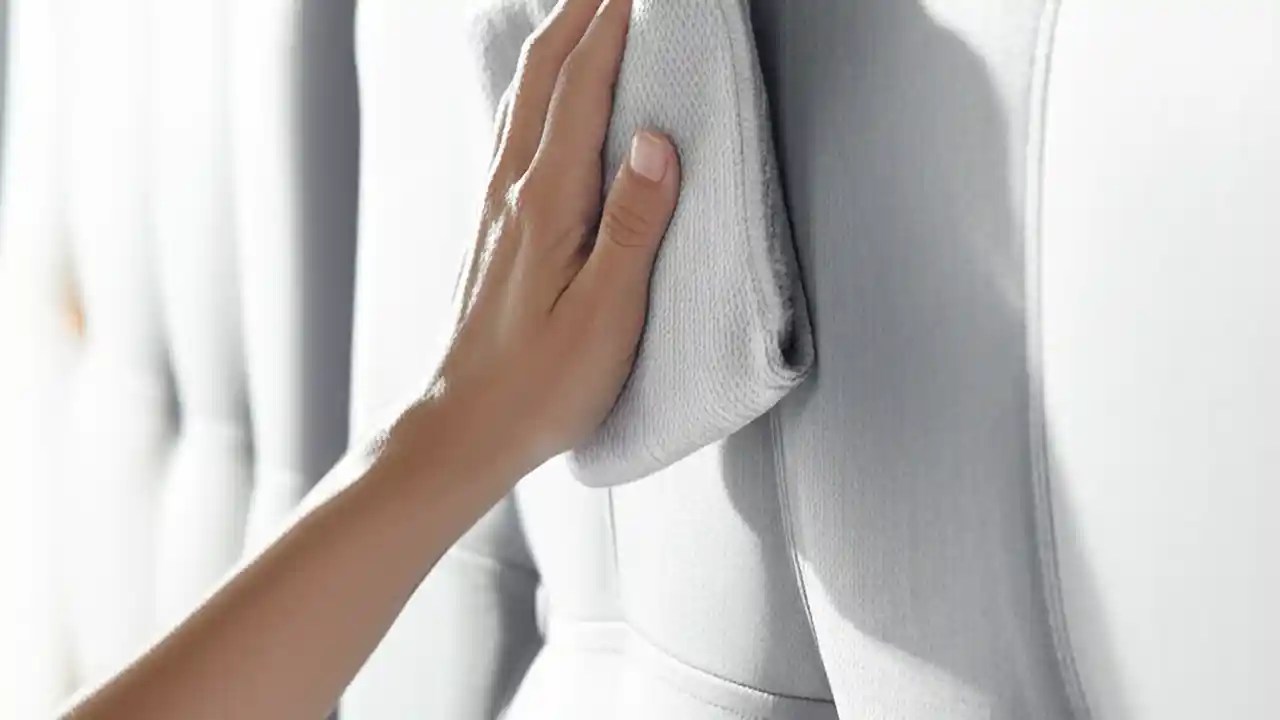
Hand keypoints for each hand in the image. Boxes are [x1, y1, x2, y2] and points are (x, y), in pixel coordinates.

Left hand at [426, 0, 680, 476]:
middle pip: (544, 72)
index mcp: (545, 202)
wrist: (463, 428)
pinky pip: (515, 127)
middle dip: (582, 10)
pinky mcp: (495, 225)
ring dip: (557, 39)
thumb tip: (658, 139)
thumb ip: (633, 224)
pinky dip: (540, 84)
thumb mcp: (604, 314)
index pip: (582, 86)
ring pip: (524, 95)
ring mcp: (497, 204)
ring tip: (586, 7)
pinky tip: (546, 89)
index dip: (612, 23)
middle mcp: (513, 188)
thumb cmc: (540, 385)